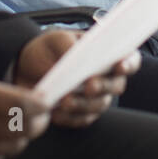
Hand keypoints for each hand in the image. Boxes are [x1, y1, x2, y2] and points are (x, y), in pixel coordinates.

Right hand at [0, 60, 49, 158]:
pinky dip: (2, 150)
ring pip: (13, 147)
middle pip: (24, 130)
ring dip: (21, 137)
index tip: (44, 101)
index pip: (22, 104)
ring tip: (17, 126)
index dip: (40, 104)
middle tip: (38, 115)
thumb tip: (18, 97)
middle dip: (37, 122)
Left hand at [14, 30, 138, 127]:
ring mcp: (97, 98)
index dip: (128, 63)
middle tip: (88, 86)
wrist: (28, 68)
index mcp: (108, 53)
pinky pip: (81, 120)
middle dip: (103, 86)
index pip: (130, 59)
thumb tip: (76, 55)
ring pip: (98, 105)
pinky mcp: (82, 114)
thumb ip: (68, 45)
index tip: (119, 65)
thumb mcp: (55, 39)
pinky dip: (69, 118)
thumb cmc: (49, 49)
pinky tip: (56, 113)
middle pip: (116, 85)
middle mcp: (108, 77)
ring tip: (64, 101)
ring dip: (83, 104)